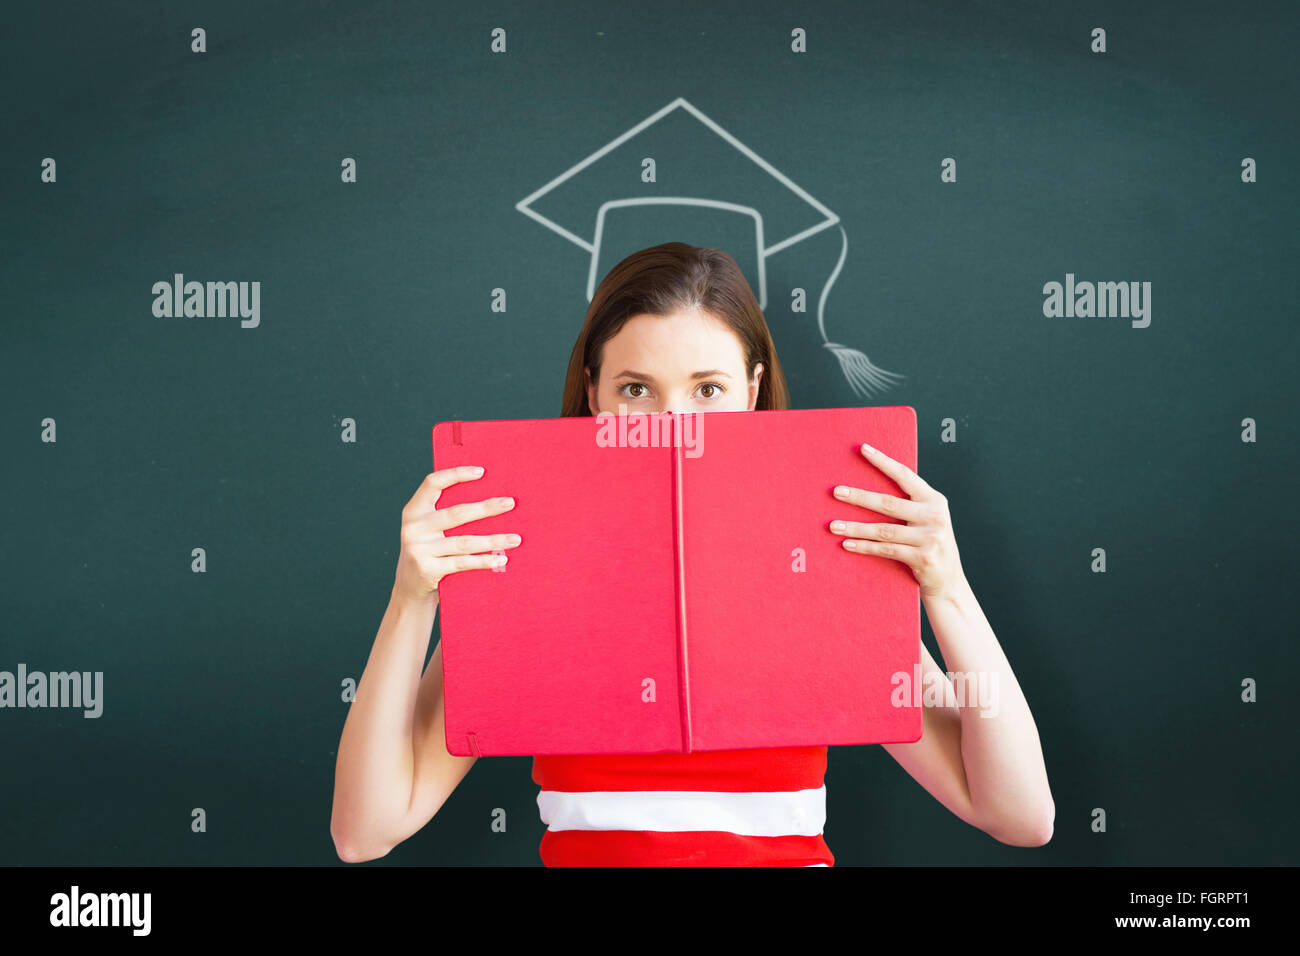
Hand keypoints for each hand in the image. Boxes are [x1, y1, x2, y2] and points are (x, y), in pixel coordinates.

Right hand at [392, 466, 520, 605]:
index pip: (432, 483)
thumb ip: (445, 514)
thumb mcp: (428, 530)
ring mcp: (419, 549)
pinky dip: (484, 560)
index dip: (456, 474)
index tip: (482, 471)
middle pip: (456, 513)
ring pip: (464, 541)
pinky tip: (501, 559)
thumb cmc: (429, 553)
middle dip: (486, 508)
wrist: (409, 590)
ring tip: (515, 538)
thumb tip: (491, 498)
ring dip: (493, 540)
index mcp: (414, 511)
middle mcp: (413, 528)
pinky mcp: (427, 570)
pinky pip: (462, 563)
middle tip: (510, 503)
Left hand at [829, 443, 963, 599]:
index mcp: (934, 500)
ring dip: (855, 527)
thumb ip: (909, 503)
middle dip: (859, 497)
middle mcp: (934, 516)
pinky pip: (885, 550)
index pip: (905, 476)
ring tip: (833, 525)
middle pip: (888, 503)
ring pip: (883, 530)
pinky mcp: (922, 558)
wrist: (948, 582)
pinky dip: (864, 547)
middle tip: (836, 492)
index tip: (863, 449)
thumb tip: (869, 487)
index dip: (883, 462)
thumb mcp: (927, 519)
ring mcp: (930, 538)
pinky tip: (847, 544)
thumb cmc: (929, 544)